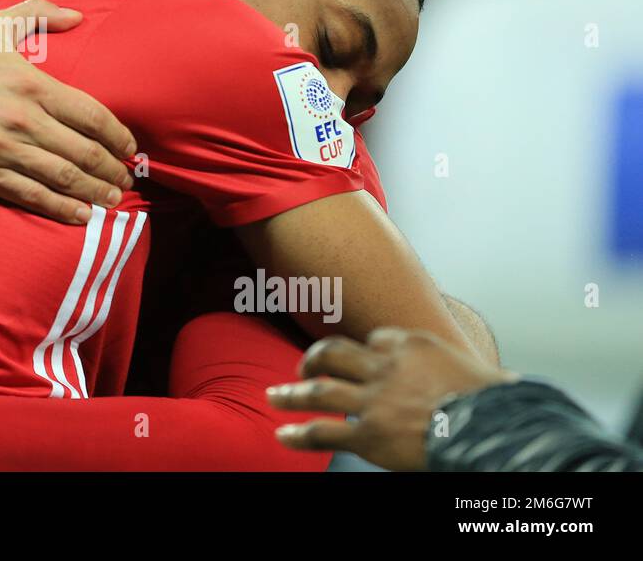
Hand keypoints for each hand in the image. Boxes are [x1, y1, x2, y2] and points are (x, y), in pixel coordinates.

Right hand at [0, 0, 136, 224]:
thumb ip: (39, 15)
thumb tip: (77, 16)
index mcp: (30, 83)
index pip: (91, 115)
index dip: (117, 135)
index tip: (130, 147)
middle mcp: (22, 118)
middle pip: (83, 151)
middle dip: (112, 168)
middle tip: (127, 179)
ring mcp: (3, 149)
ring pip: (62, 177)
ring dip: (94, 191)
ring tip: (112, 199)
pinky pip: (30, 195)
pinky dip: (60, 208)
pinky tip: (80, 215)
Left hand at [265, 327, 516, 470]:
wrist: (497, 429)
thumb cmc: (500, 405)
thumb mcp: (482, 371)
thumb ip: (463, 370)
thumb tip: (498, 379)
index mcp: (413, 345)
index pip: (377, 339)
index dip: (366, 349)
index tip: (361, 356)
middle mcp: (386, 367)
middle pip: (335, 353)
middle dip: (313, 360)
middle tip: (302, 368)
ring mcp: (375, 400)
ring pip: (320, 391)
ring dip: (292, 394)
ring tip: (273, 395)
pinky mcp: (369, 434)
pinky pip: (324, 432)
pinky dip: (299, 434)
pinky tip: (283, 435)